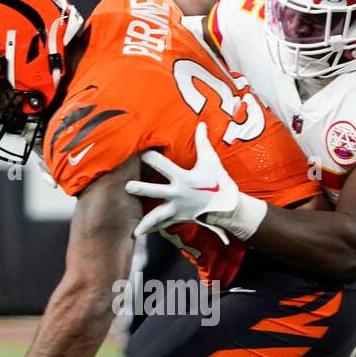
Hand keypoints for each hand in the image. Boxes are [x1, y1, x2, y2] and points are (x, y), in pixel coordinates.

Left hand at [125, 122, 240, 240]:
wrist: (228, 207)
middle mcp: (178, 194)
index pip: (164, 165)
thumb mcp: (211, 161)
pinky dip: (151, 229)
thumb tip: (201, 123)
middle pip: (156, 191)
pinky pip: (162, 225)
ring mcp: (177, 208)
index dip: (151, 157)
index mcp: (184, 178)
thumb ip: (202, 142)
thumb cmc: (218, 182)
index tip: (140, 152)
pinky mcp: (177, 217)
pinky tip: (138, 233)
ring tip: (133, 228)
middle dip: (141, 189)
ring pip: (157, 215)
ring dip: (144, 221)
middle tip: (127, 187)